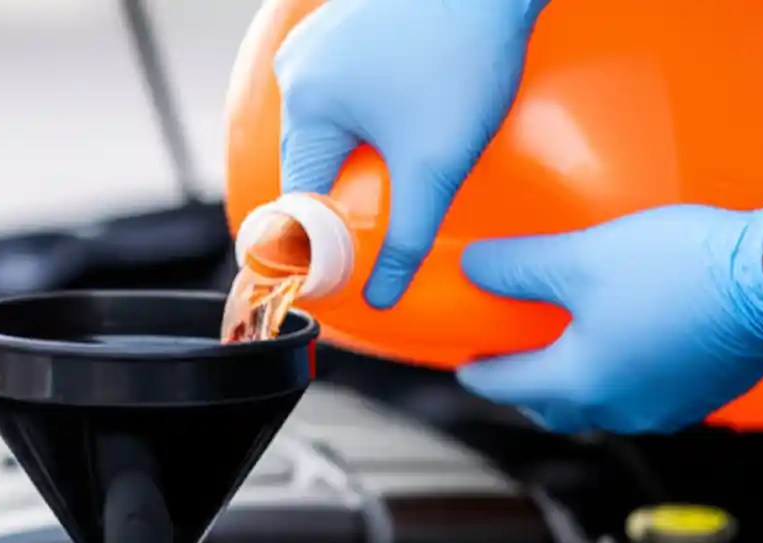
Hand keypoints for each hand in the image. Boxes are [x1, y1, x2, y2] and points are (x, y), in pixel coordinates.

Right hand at [275, 0, 546, 307]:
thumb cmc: (464, 57)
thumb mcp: (435, 166)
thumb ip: (405, 239)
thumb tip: (381, 296)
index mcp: (306, 103)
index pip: (299, 195)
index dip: (323, 237)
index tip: (348, 264)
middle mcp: (299, 67)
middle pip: (313, 157)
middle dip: (346, 189)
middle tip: (388, 210)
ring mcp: (321, 39)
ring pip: (330, 121)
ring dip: (359, 149)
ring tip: (405, 158)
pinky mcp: (347, 22)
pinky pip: (345, 86)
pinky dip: (368, 112)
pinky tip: (407, 113)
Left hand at [456, 196, 762, 433]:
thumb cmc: (680, 270)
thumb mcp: (581, 258)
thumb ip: (519, 268)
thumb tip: (473, 268)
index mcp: (581, 383)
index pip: (509, 386)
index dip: (479, 371)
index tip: (464, 364)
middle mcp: (620, 408)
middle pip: (554, 406)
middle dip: (526, 386)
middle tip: (512, 356)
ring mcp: (665, 408)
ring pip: (601, 404)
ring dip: (576, 384)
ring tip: (567, 346)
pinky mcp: (702, 395)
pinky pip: (644, 394)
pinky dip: (620, 376)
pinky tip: (626, 342)